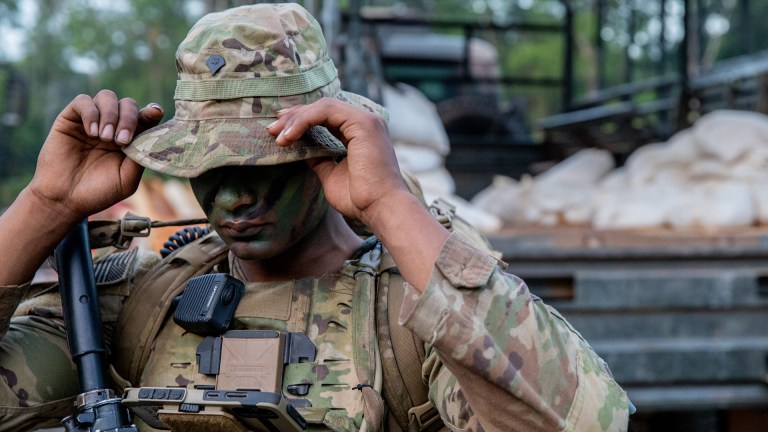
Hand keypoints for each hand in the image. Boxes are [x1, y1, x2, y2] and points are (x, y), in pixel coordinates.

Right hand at [28, 90, 162, 221]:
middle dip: (129, 118)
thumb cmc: (98, 191)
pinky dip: (91, 113)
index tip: (155, 113)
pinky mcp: (70, 119)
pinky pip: (83, 101)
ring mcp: (92, 121)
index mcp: (130, 139)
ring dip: (111, 115)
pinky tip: (92, 132)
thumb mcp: (127, 178)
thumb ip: (140, 156)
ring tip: (105, 138)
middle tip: (122, 140)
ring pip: (107, 97)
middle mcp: (113, 126)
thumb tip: (153, 135)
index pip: (145, 118)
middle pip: (128, 104)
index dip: (151, 112)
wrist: (65, 199)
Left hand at [268, 97, 409, 225]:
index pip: (327, 116)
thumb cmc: (360, 199)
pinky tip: (290, 136)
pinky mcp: (363, 123)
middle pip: (323, 108)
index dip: (302, 119)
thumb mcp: (331, 174)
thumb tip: (300, 148)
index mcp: (361, 133)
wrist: (380, 209)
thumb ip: (318, 158)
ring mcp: (367, 120)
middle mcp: (366, 122)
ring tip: (277, 135)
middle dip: (294, 116)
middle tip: (271, 130)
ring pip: (323, 106)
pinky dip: (305, 121)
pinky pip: (326, 111)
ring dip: (296, 119)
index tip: (280, 130)